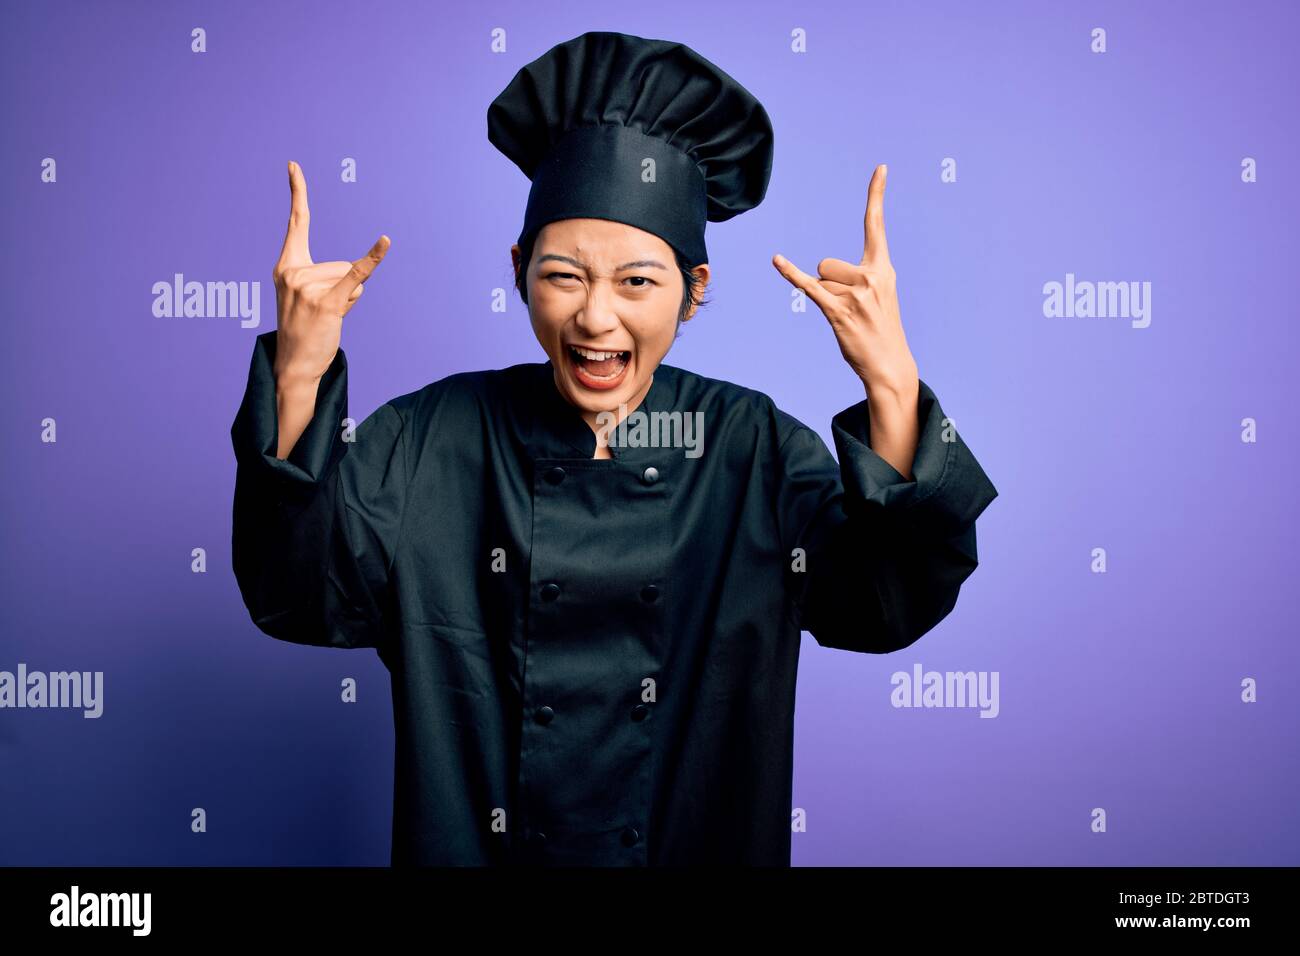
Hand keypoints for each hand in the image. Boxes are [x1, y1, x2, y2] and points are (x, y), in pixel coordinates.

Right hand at [272, 160, 390, 386]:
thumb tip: (357, 278)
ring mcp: (308, 288)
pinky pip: (357, 276)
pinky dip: (373, 260)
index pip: (296, 223)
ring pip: (351, 280)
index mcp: (285, 266)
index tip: (294, 165)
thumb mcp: (308, 296)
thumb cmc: (304, 329)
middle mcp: (293, 273)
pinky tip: (385, 242)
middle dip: (342, 289)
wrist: (294, 365)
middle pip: (341, 264)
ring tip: (326, 318)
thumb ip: (327, 277)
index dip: (298, 193)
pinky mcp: (326, 303)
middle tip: (321, 312)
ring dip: (348, 300)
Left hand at [772, 164, 917, 401]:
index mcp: (883, 269)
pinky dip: (790, 274)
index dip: (876, 196)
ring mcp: (855, 295)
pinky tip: (777, 260)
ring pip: (820, 282)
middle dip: (829, 285)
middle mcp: (871, 277)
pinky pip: (808, 287)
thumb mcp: (878, 296)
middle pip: (827, 264)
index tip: (880, 169)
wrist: (889, 365)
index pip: (876, 225)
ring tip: (846, 319)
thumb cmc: (880, 329)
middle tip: (851, 310)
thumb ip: (857, 277)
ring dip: (826, 300)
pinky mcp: (838, 312)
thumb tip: (820, 273)